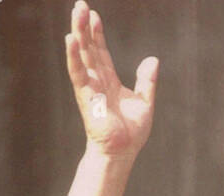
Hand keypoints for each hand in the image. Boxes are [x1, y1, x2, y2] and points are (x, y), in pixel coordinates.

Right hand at [65, 1, 157, 162]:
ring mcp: (89, 86)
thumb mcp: (144, 101)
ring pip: (82, 55)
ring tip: (76, 13)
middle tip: (80, 4)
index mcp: (109, 80)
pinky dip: (74, 56)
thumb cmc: (131, 132)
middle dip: (84, 26)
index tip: (94, 15)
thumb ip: (147, 80)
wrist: (123, 152)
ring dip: (78, 33)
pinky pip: (78, 72)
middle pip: (89, 47)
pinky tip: (70, 39)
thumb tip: (153, 59)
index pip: (101, 51)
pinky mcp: (86, 96)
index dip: (97, 33)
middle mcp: (97, 80)